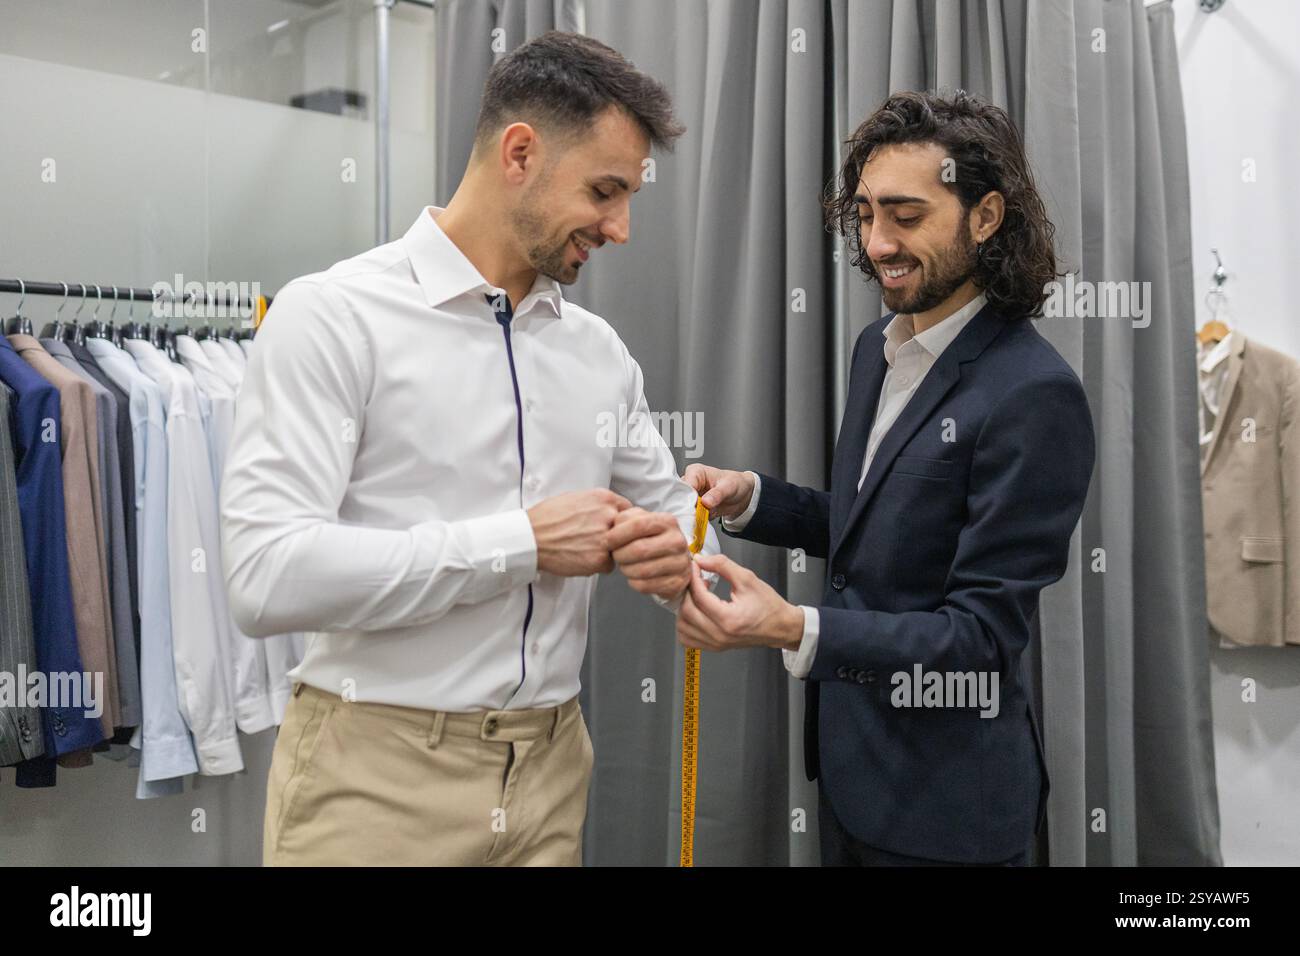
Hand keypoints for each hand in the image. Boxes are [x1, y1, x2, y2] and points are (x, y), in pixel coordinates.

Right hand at [528, 489, 630, 575]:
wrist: (530, 537)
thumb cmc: (547, 518)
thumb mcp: (576, 498)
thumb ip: (598, 505)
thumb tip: (611, 512)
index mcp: (604, 498)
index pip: (629, 510)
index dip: (622, 521)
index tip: (616, 527)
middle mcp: (608, 516)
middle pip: (628, 530)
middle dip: (617, 537)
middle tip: (600, 540)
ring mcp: (605, 538)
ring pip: (620, 549)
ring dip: (608, 552)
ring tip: (586, 549)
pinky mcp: (599, 559)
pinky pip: (609, 565)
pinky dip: (597, 565)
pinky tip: (581, 558)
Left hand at [604, 507, 691, 600]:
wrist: (671, 559)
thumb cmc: (649, 538)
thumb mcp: (638, 521)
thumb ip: (624, 519)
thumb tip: (612, 531)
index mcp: (667, 521)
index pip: (637, 525)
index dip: (617, 534)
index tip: (606, 542)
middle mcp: (677, 541)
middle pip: (639, 549)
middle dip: (620, 555)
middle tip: (615, 556)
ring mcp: (680, 563)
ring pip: (642, 570)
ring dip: (626, 569)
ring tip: (624, 565)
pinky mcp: (677, 582)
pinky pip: (646, 585)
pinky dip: (634, 582)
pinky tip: (634, 576)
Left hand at [676, 553, 803, 651]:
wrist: (780, 626)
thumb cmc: (769, 606)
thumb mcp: (747, 578)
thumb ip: (722, 565)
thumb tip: (701, 560)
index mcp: (729, 619)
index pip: (699, 596)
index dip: (693, 577)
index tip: (695, 567)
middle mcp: (719, 635)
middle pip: (687, 611)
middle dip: (688, 591)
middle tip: (696, 579)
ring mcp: (715, 643)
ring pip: (682, 626)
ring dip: (685, 606)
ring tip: (699, 595)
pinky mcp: (714, 647)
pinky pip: (687, 638)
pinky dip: (685, 623)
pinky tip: (696, 611)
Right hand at [682, 464, 754, 519]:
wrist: (741, 495)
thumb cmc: (734, 483)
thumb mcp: (729, 486)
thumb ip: (717, 494)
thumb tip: (705, 502)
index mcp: (695, 472)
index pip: (685, 483)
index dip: (688, 494)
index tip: (696, 504)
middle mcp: (690, 484)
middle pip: (680, 496)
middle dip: (688, 507)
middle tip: (698, 513)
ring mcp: (690, 497)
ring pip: (682, 508)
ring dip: (690, 515)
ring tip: (701, 517)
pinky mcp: (693, 509)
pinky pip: (689, 516)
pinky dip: (694, 521)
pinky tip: (700, 522)